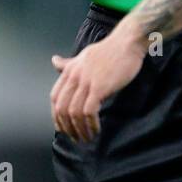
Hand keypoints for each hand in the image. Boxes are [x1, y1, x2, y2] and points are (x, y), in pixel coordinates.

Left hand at [50, 28, 145, 142]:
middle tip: (76, 138)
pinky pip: (89, 112)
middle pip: (62, 108)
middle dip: (67, 127)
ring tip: (87, 138)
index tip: (64, 128)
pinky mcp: (99, 87)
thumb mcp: (83, 56)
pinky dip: (90, 125)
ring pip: (74, 113)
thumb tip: (54, 61)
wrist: (127, 42)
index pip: (55, 98)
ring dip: (80, 130)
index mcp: (69, 70)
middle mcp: (74, 76)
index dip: (56, 116)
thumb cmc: (109, 50)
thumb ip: (68, 64)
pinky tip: (96, 129)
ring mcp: (86, 82)